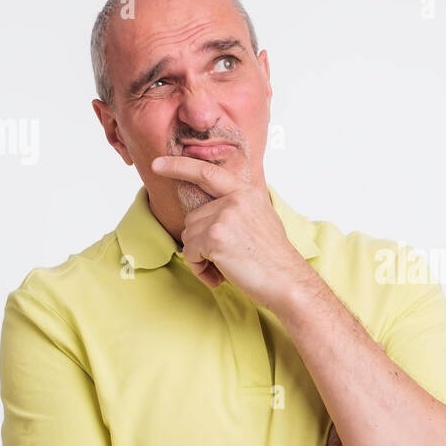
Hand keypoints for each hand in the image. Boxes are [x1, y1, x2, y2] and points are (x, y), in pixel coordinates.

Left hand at [149, 155, 309, 309]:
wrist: (288, 281)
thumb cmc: (273, 257)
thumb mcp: (261, 218)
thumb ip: (237, 206)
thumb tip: (211, 209)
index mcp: (246, 192)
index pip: (207, 173)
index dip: (179, 166)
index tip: (158, 164)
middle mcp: (235, 199)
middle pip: (193, 217)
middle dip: (201, 241)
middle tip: (225, 257)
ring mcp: (224, 217)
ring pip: (188, 235)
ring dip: (200, 256)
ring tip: (225, 267)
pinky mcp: (215, 237)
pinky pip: (189, 252)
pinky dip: (199, 268)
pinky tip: (219, 275)